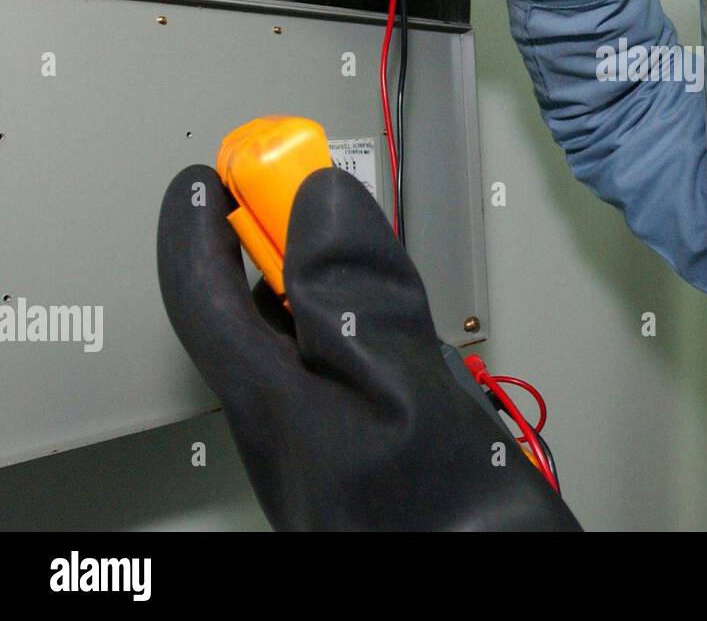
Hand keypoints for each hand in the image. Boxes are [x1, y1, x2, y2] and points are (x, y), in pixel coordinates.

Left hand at [157, 164, 580, 531]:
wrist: (481, 566)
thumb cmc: (436, 511)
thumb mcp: (396, 385)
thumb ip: (355, 291)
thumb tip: (321, 203)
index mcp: (270, 398)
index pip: (201, 292)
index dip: (195, 224)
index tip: (212, 169)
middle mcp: (285, 412)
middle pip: (247, 302)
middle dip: (266, 229)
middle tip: (300, 180)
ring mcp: (322, 425)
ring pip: (294, 325)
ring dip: (311, 264)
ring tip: (345, 226)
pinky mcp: (364, 430)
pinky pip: (333, 351)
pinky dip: (350, 304)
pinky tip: (390, 302)